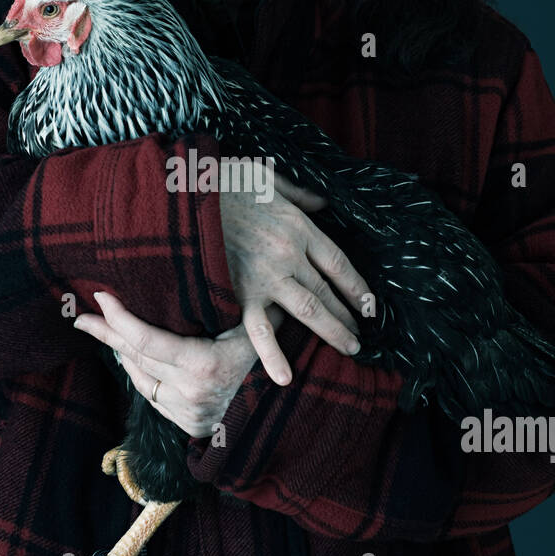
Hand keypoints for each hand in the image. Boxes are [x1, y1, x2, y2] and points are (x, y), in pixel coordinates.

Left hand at [74, 292, 286, 438]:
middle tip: (82, 316)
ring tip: (102, 331)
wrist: (287, 416)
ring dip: (120, 353)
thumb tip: (217, 260)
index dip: (118, 317)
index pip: (145, 338)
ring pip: (139, 377)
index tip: (101, 297)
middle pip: (134, 357)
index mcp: (204, 366)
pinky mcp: (186, 425)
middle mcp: (189, 393)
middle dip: (107, 333)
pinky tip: (129, 358)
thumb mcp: (258, 328)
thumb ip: (233, 304)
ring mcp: (186, 412)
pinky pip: (152, 395)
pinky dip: (139, 374)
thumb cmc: (276, 360)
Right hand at [219, 169, 369, 383]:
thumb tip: (323, 202)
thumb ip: (298, 193)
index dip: (357, 286)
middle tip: (362, 336)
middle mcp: (290, 254)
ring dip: (333, 332)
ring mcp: (267, 277)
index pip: (338, 263)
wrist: (184, 197)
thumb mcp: (267, 178)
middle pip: (328, 291)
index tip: (370, 304)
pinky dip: (273, 356)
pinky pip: (261, 331)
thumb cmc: (223, 184)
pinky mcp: (241, 294)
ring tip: (350, 350)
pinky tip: (285, 377)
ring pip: (310, 311)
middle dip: (348, 315)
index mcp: (299, 226)